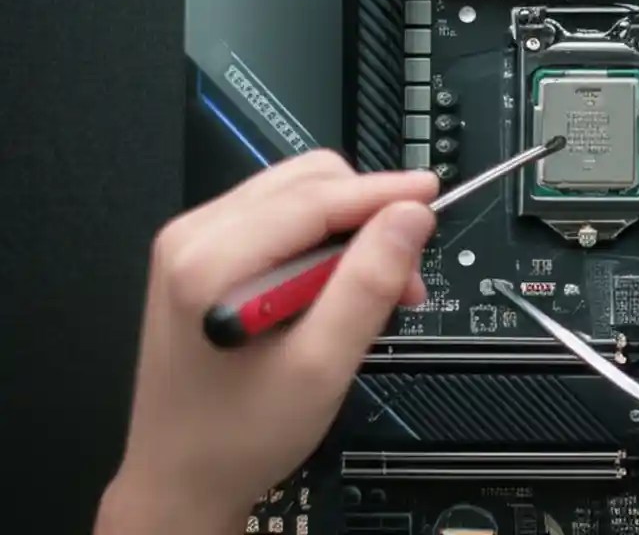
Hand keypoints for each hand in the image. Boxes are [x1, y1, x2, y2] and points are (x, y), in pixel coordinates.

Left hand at [95, 151, 439, 534]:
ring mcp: (190, 244)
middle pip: (305, 183)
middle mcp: (192, 236)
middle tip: (405, 280)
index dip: (382, 193)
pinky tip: (336, 291)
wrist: (180, 478)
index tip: (435, 196)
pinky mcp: (198, 258)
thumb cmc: (243, 434)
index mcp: (210, 260)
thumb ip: (368, 284)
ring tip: (375, 293)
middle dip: (367, 218)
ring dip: (348, 232)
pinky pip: (276, 221)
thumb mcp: (322, 366)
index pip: (315, 198)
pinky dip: (320, 244)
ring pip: (295, 196)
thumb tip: (410, 216)